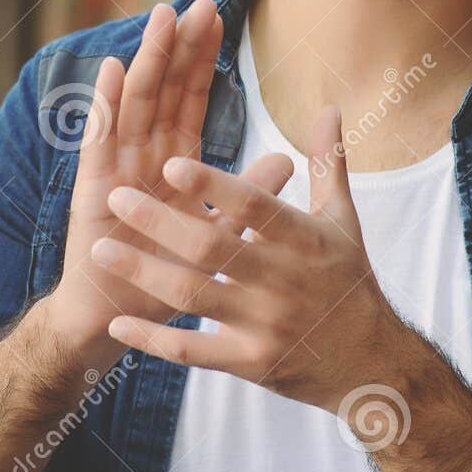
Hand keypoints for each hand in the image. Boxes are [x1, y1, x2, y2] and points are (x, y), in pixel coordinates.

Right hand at [41, 0, 290, 367]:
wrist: (115, 315)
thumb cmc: (165, 277)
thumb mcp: (219, 234)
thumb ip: (246, 196)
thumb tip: (288, 160)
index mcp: (175, 162)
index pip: (191, 99)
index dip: (203, 59)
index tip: (220, 17)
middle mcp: (144, 156)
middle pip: (165, 90)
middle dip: (180, 46)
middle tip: (198, 3)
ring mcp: (116, 167)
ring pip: (135, 103)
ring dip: (148, 60)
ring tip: (160, 18)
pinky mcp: (93, 189)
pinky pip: (100, 140)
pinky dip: (106, 104)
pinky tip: (113, 70)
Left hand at [95, 105, 412, 414]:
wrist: (370, 364)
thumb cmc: (349, 281)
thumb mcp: (344, 220)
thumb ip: (326, 162)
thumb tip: (326, 107)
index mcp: (304, 239)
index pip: (255, 207)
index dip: (214, 185)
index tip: (171, 162)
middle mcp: (282, 281)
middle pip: (213, 249)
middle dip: (160, 223)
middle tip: (116, 198)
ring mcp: (264, 325)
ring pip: (195, 296)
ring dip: (144, 273)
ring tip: (100, 251)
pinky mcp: (249, 363)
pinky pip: (194, 352)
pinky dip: (154, 340)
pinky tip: (118, 323)